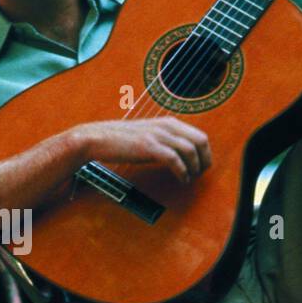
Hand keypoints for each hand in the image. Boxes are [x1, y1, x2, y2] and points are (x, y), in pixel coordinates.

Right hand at [74, 117, 211, 183]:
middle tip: (199, 174)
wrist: (96, 138)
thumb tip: (180, 156)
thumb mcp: (148, 136)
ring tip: (189, 178)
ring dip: (194, 168)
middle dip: (204, 160)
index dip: (205, 153)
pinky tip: (180, 180)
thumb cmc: (120, 140)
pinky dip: (181, 172)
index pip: (199, 135)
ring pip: (190, 150)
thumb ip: (165, 141)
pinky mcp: (148, 146)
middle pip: (200, 141)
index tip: (201, 167)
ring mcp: (157, 135)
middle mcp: (166, 126)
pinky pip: (174, 159)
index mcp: (167, 122)